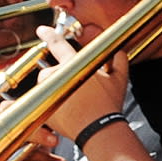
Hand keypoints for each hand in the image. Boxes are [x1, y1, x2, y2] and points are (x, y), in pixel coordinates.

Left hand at [35, 21, 127, 141]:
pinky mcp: (43, 106)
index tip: (42, 30)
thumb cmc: (109, 106)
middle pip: (51, 69)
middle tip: (75, 91)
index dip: (49, 35)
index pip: (58, 44)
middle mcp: (57, 74)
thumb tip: (118, 50)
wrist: (100, 130)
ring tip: (71, 103)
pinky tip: (64, 112)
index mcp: (74, 64)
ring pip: (45, 85)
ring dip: (54, 90)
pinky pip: (42, 101)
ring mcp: (47, 91)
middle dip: (60, 77)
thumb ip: (119, 58)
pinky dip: (50, 105)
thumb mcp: (120, 79)